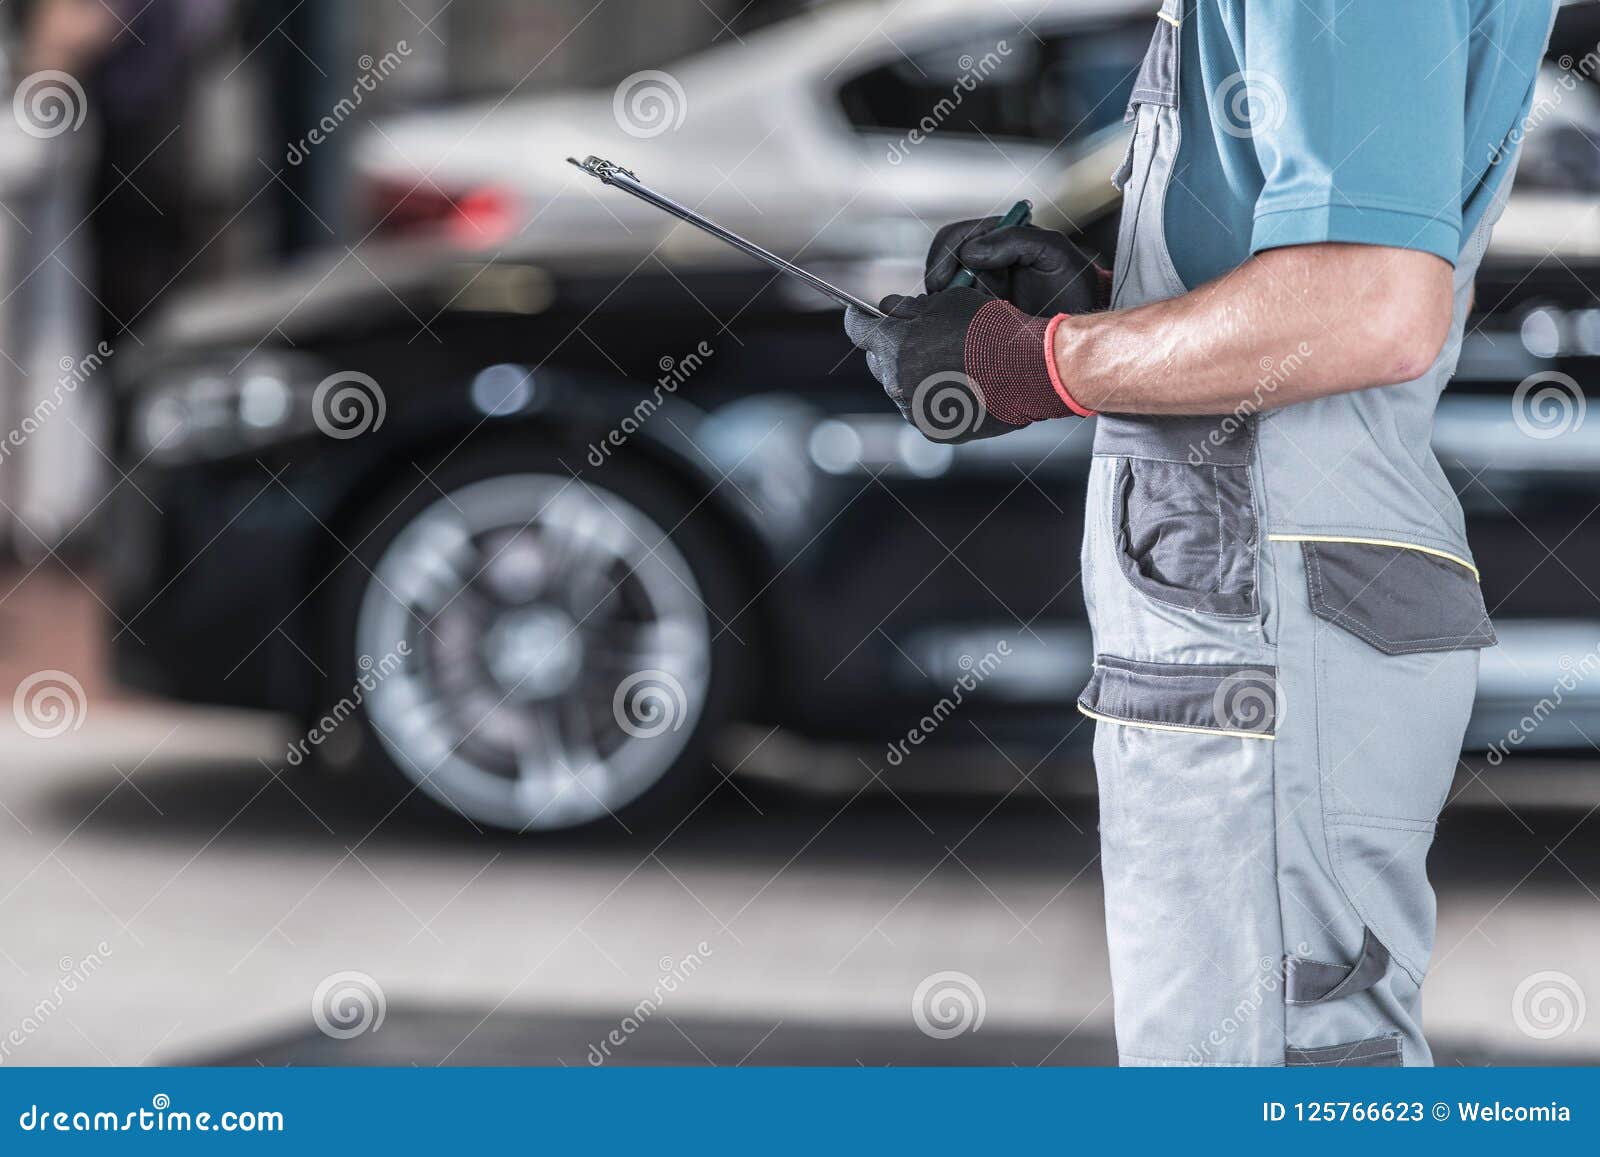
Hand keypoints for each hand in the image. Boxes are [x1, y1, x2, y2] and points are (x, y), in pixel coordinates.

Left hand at [843, 289, 1091, 443]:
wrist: (1030, 371)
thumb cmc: (991, 331)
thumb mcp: (948, 303)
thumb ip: (907, 308)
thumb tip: (885, 309)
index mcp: (894, 346)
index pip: (857, 328)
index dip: (859, 316)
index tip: (860, 312)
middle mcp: (896, 382)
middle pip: (877, 359)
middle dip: (890, 345)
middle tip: (918, 335)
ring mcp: (914, 410)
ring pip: (898, 385)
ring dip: (910, 371)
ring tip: (944, 360)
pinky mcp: (933, 430)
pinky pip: (920, 407)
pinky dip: (930, 395)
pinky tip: (955, 383)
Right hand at [925, 218, 1108, 315]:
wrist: (1081, 331)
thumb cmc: (1075, 288)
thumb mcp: (1054, 253)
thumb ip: (1016, 240)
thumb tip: (970, 252)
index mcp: (1001, 238)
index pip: (957, 237)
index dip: (944, 256)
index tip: (941, 282)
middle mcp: (987, 260)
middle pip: (943, 263)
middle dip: (938, 282)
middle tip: (940, 304)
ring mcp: (981, 288)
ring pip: (944, 291)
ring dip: (944, 304)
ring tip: (957, 319)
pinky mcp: (978, 314)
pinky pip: (951, 314)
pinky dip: (949, 320)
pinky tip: (960, 329)